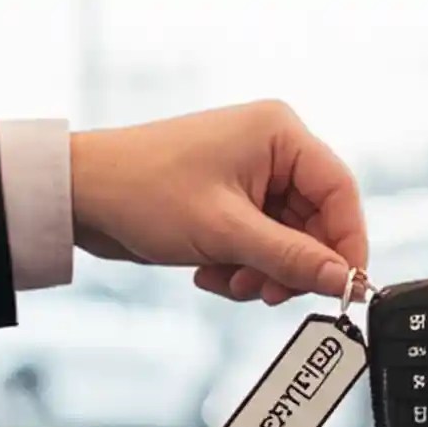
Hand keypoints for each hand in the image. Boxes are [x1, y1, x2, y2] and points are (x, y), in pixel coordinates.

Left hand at [70, 100, 367, 304]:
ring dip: (264, 272)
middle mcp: (272, 149)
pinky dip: (243, 267)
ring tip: (229, 280)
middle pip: (317, 223)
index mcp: (279, 134)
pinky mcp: (233, 202)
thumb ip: (292, 258)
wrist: (80, 196)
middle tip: (269, 292)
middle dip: (292, 266)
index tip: (346, 286)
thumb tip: (342, 280)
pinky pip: (262, 245)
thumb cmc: (141, 191)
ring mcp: (253, 176)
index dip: (347, 244)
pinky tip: (211, 272)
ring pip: (289, 241)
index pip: (340, 192)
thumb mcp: (226, 232)